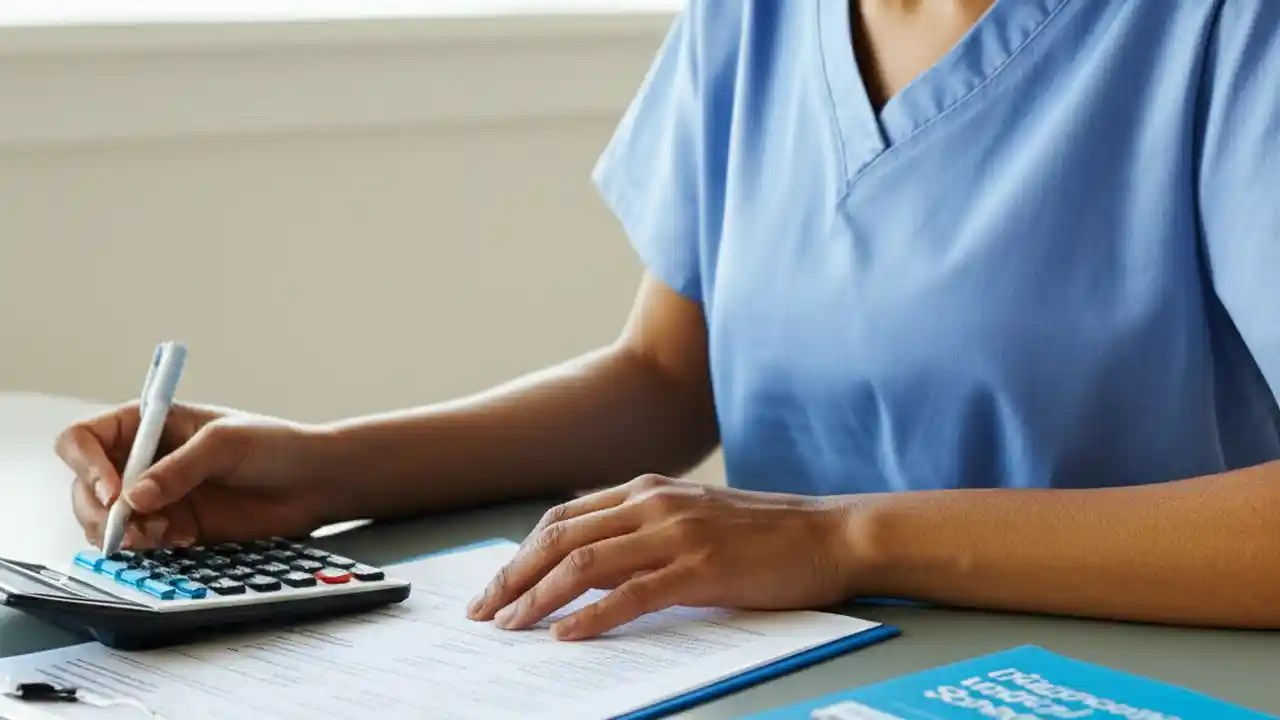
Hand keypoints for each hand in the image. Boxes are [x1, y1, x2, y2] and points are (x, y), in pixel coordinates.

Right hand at [57, 403, 332, 548]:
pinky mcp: (175, 527)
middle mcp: (144, 461)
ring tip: (164, 534)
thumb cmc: (276, 446)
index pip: (85, 440)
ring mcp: (157, 497)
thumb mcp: (225, 444)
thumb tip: (131, 498)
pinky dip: (148, 547)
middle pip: (86, 488)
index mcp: (148, 424)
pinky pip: (139, 543)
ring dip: (124, 533)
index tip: (112, 492)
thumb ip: (179, 470)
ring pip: (105, 521)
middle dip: (100, 511)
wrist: (314, 483)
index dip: (87, 466)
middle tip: (131, 528)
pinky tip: (182, 539)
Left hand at [467, 475, 859, 639]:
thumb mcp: (694, 519)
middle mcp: (654, 503)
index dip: (523, 551)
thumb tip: (590, 566)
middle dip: (513, 575)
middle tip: (484, 611)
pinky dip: (591, 616)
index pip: (565, 516)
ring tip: (511, 626)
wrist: (830, 534)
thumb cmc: (766, 534)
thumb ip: (644, 532)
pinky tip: (566, 636)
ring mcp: (676, 534)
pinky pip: (631, 594)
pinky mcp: (701, 569)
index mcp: (649, 490)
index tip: (496, 585)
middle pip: (561, 536)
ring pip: (584, 563)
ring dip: (538, 597)